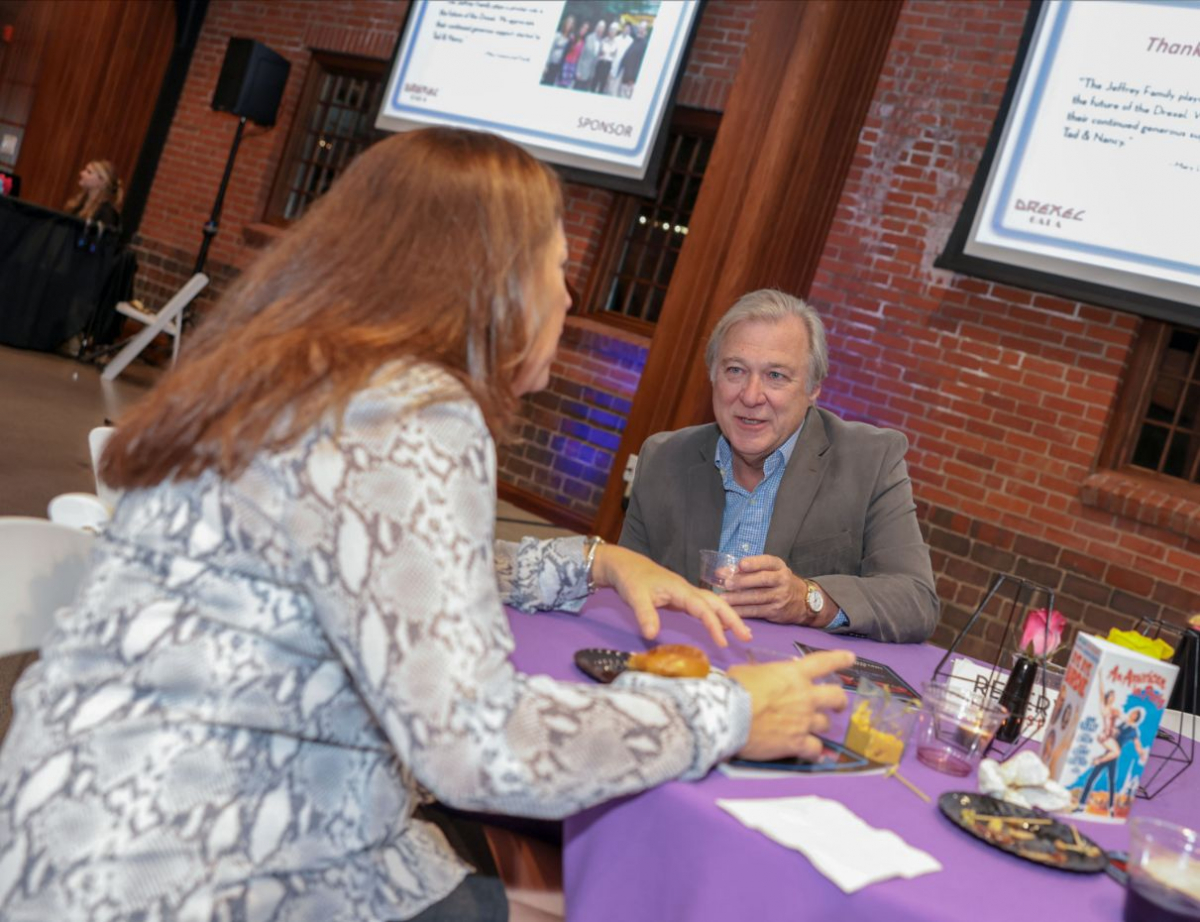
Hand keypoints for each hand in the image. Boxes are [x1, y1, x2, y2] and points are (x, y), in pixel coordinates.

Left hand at [592, 543, 751, 646]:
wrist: (625, 565)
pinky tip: (722, 625)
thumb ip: (645, 615)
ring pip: (713, 603)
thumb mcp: (634, 597)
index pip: (703, 608)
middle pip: (716, 603)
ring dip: (728, 617)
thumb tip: (652, 635)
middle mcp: (687, 590)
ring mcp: (685, 593)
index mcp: (680, 589)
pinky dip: (716, 615)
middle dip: (733, 618)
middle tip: (748, 637)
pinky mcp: (681, 597)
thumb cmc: (631, 578)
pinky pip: (704, 607)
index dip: (714, 625)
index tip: (723, 642)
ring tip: (743, 633)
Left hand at [722, 555, 835, 626]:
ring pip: (757, 597)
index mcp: (779, 566)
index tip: (740, 564)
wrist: (802, 601)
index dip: (754, 563)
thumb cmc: (778, 582)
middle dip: (743, 581)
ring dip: (738, 598)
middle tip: (727, 583)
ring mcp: (780, 597)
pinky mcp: (775, 612)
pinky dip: (742, 611)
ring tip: (723, 598)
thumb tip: (721, 572)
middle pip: (762, 580)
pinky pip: (756, 611)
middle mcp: (782, 580)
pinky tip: (731, 610)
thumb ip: (748, 570)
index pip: (767, 562)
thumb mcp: (770, 570)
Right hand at [728, 650, 853, 760]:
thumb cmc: (735, 688)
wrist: (729, 716)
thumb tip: (764, 677)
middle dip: (839, 701)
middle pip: (836, 697)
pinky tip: (812, 754)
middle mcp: (805, 696)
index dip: (839, 659)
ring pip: (825, 724)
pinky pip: (815, 749)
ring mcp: (804, 721)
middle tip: (837, 705)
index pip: (824, 662)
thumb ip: (764, 674)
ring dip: (819, 726)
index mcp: (794, 674)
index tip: (850, 658)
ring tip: (811, 730)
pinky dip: (814, 752)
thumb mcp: (748, 671)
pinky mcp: (798, 743)